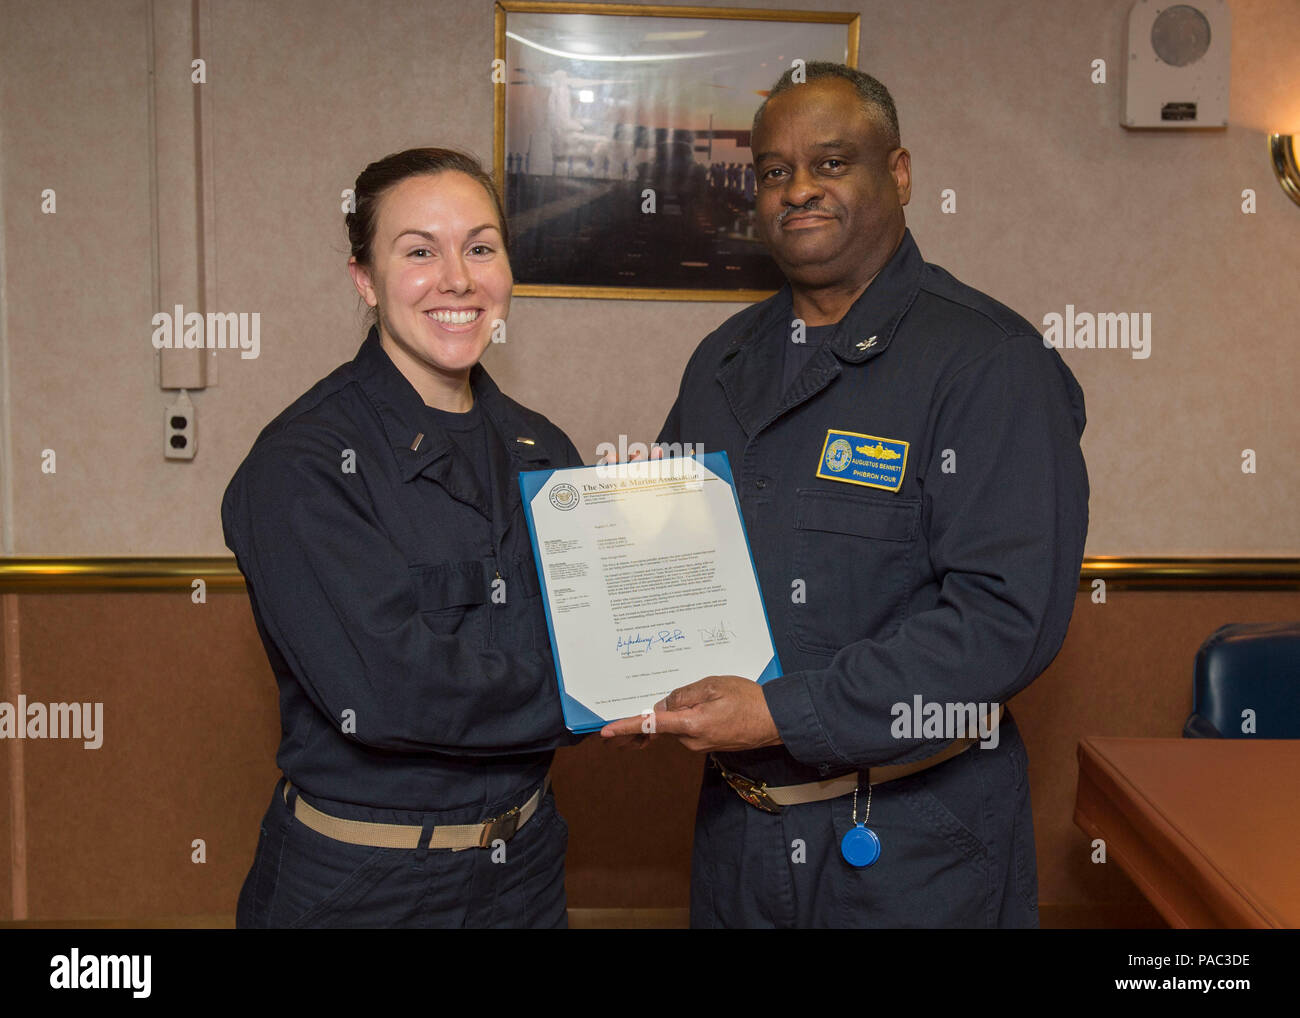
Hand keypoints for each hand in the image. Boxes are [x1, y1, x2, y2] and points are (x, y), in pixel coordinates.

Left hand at [600, 675, 781, 752]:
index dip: (627, 727)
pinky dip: (692, 715)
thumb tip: (664, 706)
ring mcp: (699, 744)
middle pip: (664, 722)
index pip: (651, 725)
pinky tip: (713, 705)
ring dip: (684, 709)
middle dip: (667, 707)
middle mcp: (691, 740)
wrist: (775, 720)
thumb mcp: (714, 686)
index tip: (607, 731)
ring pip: (678, 723)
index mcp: (691, 724)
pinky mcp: (707, 744)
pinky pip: (690, 727)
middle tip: (687, 696)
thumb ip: (684, 695)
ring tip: (714, 696)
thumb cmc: (749, 700)